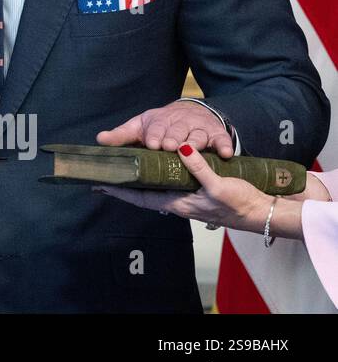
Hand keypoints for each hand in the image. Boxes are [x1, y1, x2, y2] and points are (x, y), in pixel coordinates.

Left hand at [95, 142, 271, 231]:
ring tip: (128, 165)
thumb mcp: (218, 185)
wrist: (262, 213)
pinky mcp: (200, 192)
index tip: (100, 185)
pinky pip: (174, 182)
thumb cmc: (239, 203)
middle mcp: (179, 202)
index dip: (120, 192)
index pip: (141, 198)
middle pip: (146, 191)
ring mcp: (189, 198)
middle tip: (111, 169)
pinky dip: (163, 173)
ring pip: (159, 186)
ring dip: (143, 177)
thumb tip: (180, 148)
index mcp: (178, 203)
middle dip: (127, 183)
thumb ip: (198, 167)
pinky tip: (159, 165)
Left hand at [96, 99, 233, 157]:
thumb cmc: (161, 126)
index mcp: (160, 122)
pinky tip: (226, 154)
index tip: (151, 143)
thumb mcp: (140, 127)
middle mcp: (180, 124)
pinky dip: (224, 145)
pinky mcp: (217, 135)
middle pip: (177, 131)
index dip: (154, 134)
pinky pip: (222, 140)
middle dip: (173, 138)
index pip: (156, 128)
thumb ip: (122, 135)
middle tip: (169, 146)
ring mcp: (200, 129)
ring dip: (196, 141)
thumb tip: (100, 139)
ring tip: (192, 149)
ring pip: (199, 135)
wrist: (191, 113)